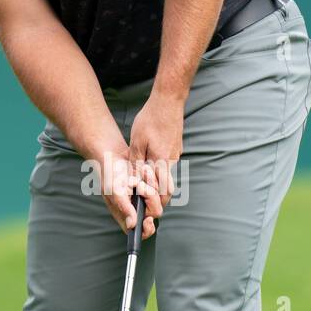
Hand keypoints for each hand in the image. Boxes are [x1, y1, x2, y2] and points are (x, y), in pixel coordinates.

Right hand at [101, 150, 162, 239]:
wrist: (113, 155)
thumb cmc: (109, 174)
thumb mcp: (114, 191)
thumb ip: (124, 208)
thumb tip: (132, 225)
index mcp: (125, 214)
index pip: (139, 232)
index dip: (146, 230)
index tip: (148, 219)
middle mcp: (136, 209)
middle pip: (155, 212)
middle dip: (150, 196)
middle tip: (139, 184)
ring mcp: (145, 199)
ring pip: (160, 198)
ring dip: (152, 183)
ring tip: (141, 172)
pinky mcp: (152, 188)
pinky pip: (162, 187)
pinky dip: (155, 177)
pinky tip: (145, 169)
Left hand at [127, 89, 183, 209]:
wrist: (168, 101)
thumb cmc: (151, 120)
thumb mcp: (137, 142)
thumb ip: (137, 162)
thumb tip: (135, 179)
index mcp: (162, 162)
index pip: (163, 192)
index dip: (156, 203)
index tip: (146, 208)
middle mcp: (171, 160)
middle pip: (166, 186)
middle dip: (155, 195)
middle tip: (142, 199)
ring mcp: (175, 154)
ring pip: (166, 174)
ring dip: (155, 180)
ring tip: (141, 180)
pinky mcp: (176, 147)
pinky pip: (167, 163)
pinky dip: (158, 168)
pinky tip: (148, 162)